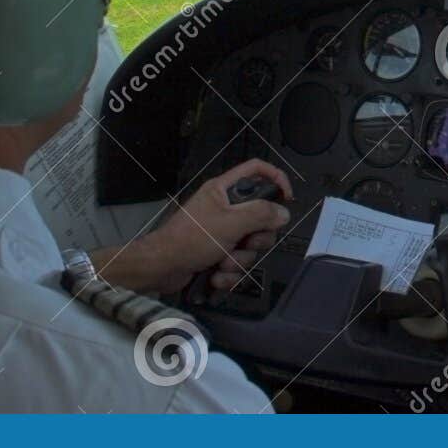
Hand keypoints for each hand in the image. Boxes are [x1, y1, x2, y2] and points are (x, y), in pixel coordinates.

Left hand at [94, 159, 293, 294]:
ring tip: (221, 263)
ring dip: (239, 260)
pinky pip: (238, 262)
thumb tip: (284, 213)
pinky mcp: (218, 253)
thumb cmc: (190, 239)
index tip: (287, 199)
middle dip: (256, 238)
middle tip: (244, 242)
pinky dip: (229, 273)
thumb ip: (261, 214)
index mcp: (224, 190)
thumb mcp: (229, 223)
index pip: (257, 170)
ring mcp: (222, 232)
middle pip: (261, 216)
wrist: (160, 270)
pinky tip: (216, 276)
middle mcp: (225, 208)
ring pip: (250, 245)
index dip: (276, 179)